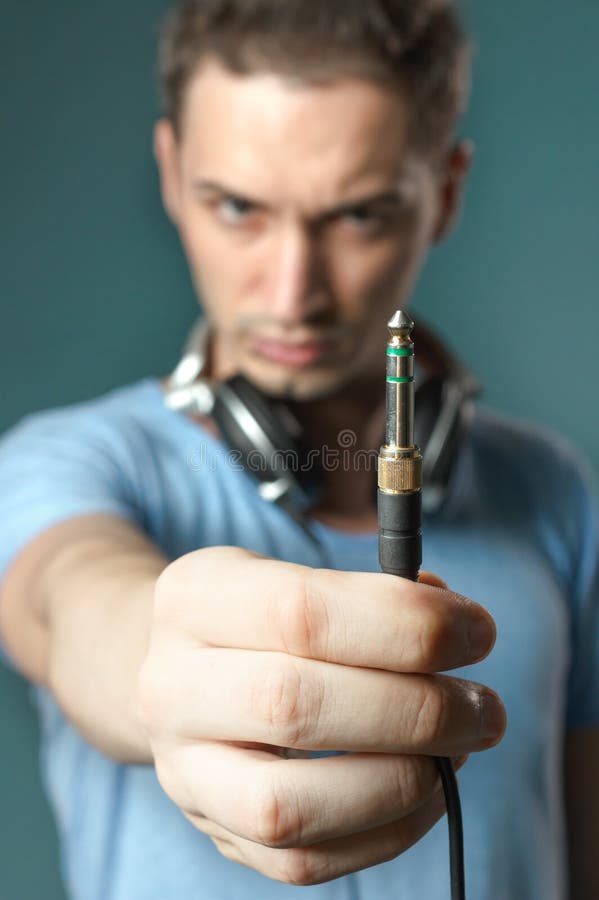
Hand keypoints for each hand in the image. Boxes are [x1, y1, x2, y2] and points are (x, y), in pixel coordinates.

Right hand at [136, 546, 504, 885]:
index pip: (302, 610)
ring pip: (290, 804)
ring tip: (456, 751)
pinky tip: (425, 789)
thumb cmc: (254, 619)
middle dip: (416, 710)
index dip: (405, 625)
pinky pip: (303, 860)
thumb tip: (450, 622)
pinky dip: (386, 831)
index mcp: (195, 598)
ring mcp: (184, 771)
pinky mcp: (216, 832)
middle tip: (483, 705)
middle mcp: (172, 686)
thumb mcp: (289, 573)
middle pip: (295, 705)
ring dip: (402, 781)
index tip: (477, 631)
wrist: (176, 673)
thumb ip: (367, 593)